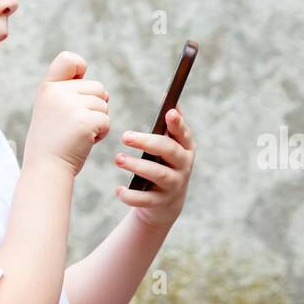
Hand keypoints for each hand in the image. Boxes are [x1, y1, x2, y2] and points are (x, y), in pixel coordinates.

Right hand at [23, 51, 110, 176]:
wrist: (46, 169)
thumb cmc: (52, 142)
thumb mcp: (53, 110)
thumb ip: (73, 95)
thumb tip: (105, 93)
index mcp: (48, 87)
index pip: (68, 59)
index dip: (80, 68)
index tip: (78, 83)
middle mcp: (58, 92)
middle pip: (97, 87)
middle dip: (95, 107)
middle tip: (75, 125)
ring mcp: (71, 106)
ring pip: (104, 105)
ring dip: (98, 121)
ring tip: (78, 134)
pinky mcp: (85, 121)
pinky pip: (107, 121)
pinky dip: (101, 133)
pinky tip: (85, 141)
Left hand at [113, 107, 195, 227]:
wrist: (166, 204)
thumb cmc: (165, 165)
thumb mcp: (172, 146)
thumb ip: (171, 126)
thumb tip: (171, 100)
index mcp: (185, 148)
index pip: (183, 133)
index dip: (177, 124)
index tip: (169, 113)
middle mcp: (183, 166)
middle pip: (169, 151)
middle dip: (148, 142)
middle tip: (125, 136)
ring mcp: (173, 185)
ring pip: (158, 174)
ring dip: (137, 166)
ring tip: (118, 159)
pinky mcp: (160, 202)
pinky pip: (146, 199)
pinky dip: (131, 195)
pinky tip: (118, 190)